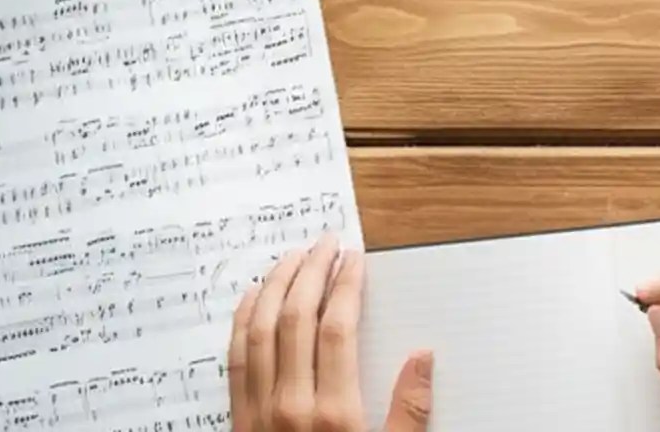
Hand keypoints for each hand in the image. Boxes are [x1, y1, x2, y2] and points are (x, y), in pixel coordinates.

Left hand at [228, 234, 434, 431]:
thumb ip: (409, 411)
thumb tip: (423, 358)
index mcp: (336, 413)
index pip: (338, 329)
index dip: (345, 286)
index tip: (353, 260)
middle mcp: (293, 404)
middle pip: (297, 319)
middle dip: (311, 272)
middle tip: (324, 245)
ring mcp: (260, 409)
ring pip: (262, 331)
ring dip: (276, 286)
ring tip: (292, 258)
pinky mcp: (239, 418)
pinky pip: (237, 358)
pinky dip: (243, 320)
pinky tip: (254, 297)